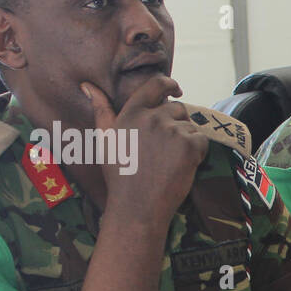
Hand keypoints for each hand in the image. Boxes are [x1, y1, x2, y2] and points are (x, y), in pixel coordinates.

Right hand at [82, 76, 207, 226]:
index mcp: (132, 113)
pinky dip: (198, 153)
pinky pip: (202, 141)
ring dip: (186, 140)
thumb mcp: (105, 140)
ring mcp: (171, 130)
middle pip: (177, 109)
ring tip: (171, 161)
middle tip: (167, 149)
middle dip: (177, 124)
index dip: (169, 84)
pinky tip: (182, 167)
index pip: (155, 85)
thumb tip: (88, 85)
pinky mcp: (189, 145)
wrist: (137, 206)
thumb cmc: (120, 176)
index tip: (176, 89)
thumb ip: (101, 110)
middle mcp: (151, 117)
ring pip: (190, 126)